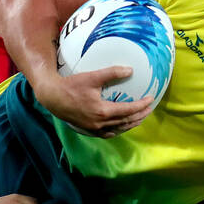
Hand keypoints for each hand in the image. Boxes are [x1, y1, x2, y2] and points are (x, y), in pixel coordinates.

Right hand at [36, 68, 153, 137]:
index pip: (129, 110)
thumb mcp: (92, 77)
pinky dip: (118, 130)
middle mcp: (100, 123)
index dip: (142, 105)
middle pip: (126, 122)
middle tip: (149, 108)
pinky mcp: (88, 129)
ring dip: (131, 124)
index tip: (151, 99)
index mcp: (103, 111)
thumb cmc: (71, 85)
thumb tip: (130, 70)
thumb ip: (111, 73)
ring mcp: (94, 128)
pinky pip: (108, 133)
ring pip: (118, 130)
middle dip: (140, 115)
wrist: (52, 97)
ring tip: (140, 117)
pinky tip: (121, 126)